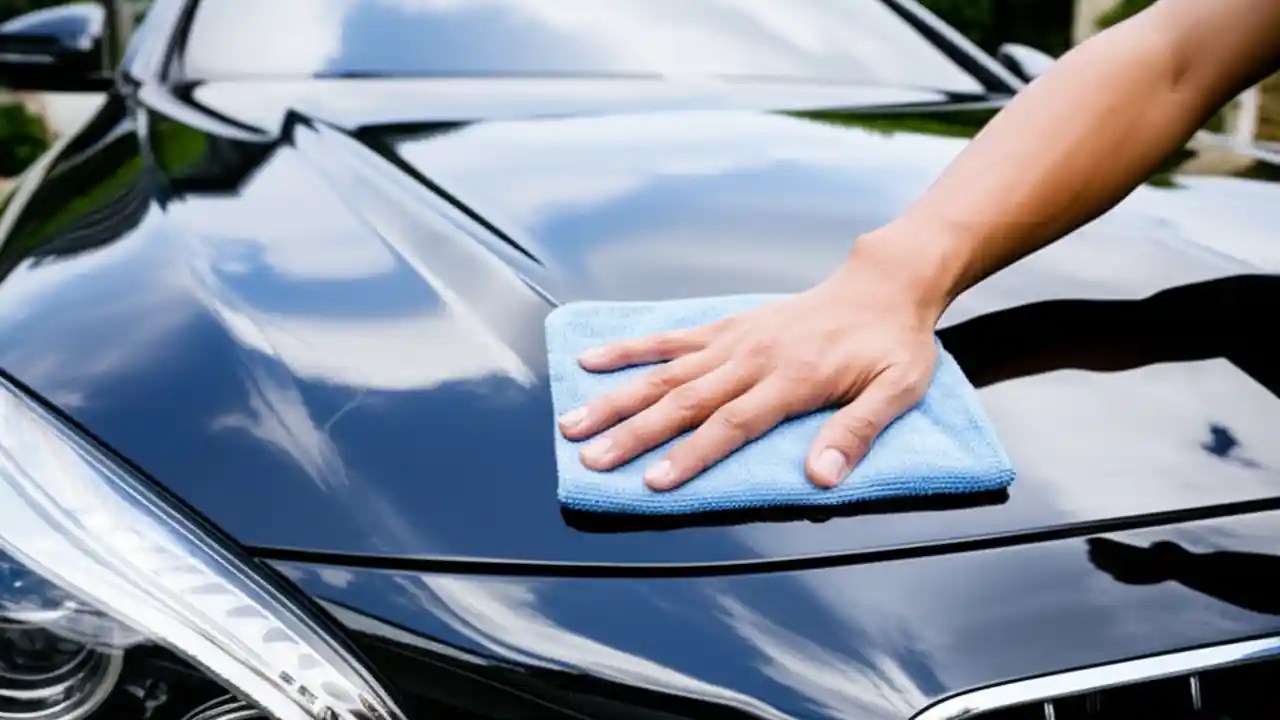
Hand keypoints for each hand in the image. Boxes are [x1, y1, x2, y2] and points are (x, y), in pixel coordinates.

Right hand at [557, 236, 950, 489]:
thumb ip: (858, 432)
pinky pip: (670, 338)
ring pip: (664, 372)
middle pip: (683, 401)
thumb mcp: (897, 391)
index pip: (731, 424)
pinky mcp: (725, 327)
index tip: (652, 481)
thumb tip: (823, 477)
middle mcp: (753, 358)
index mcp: (792, 379)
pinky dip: (629, 348)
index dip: (691, 455)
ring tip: (573, 422)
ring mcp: (733, 340)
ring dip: (617, 398)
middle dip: (633, 433)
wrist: (882, 286)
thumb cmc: (891, 344)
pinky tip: (591, 360)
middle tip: (592, 459)